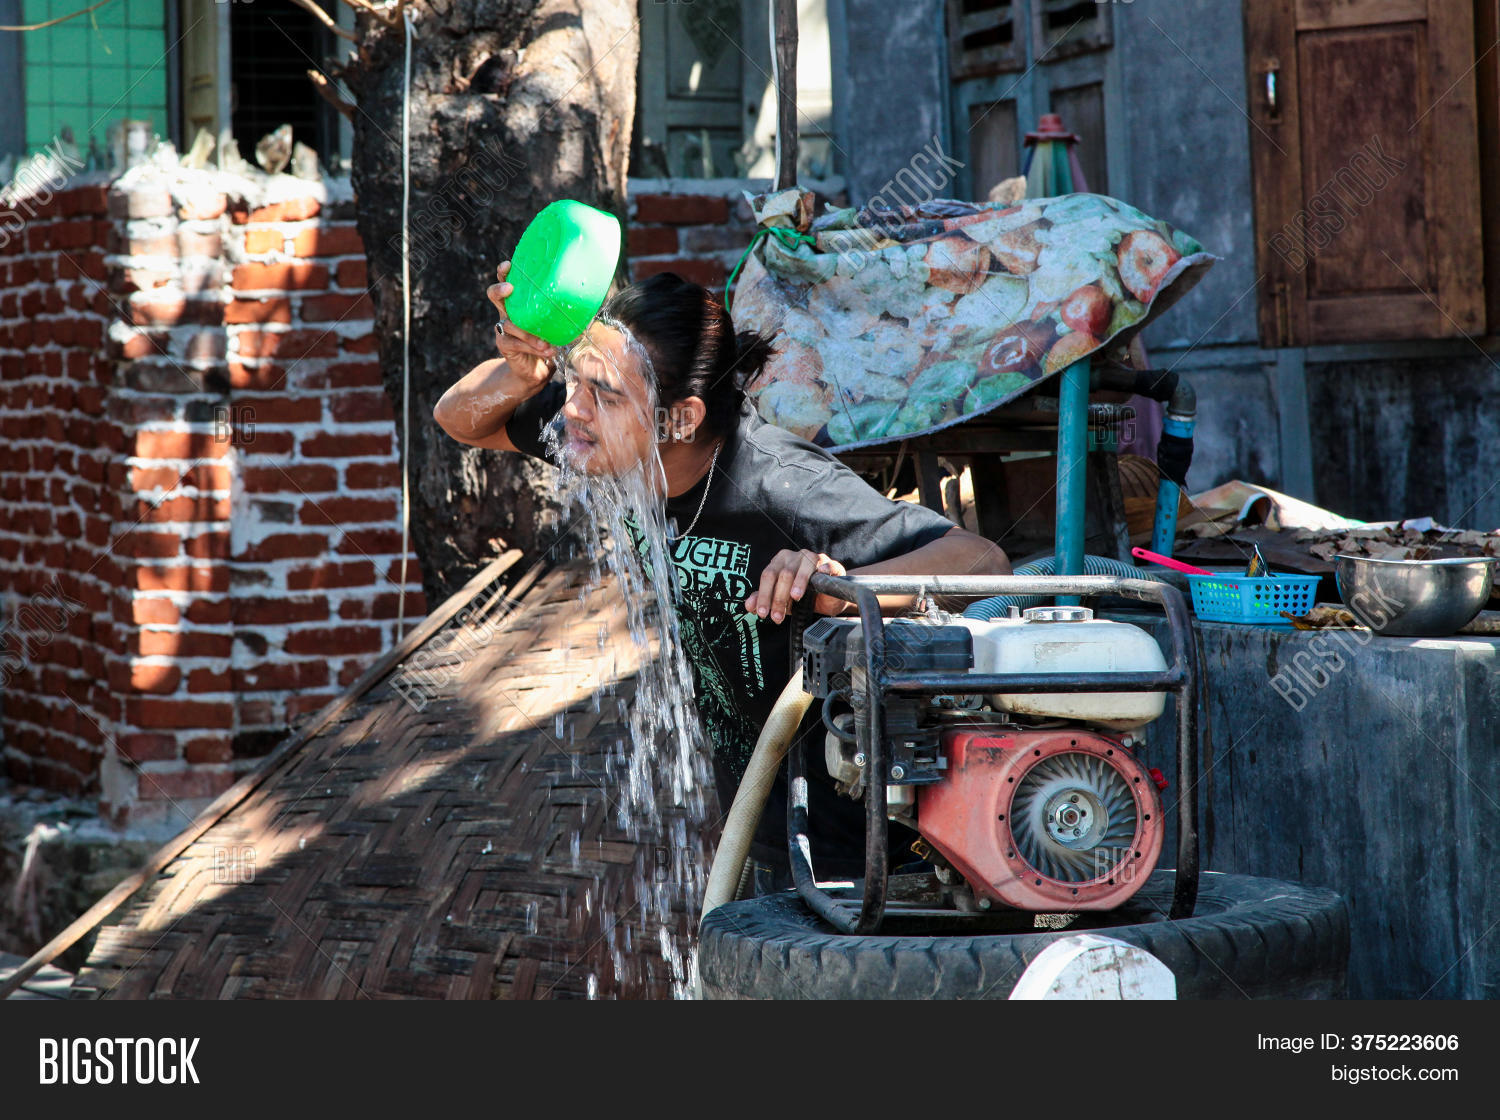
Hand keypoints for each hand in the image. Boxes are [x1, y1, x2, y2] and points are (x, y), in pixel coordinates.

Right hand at [487, 260, 559, 393]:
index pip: (508, 281)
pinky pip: (516, 343)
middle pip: (495, 295)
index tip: (509, 265)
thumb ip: (564, 315)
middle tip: (510, 288)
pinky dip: (532, 346)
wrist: (536, 371)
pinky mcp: (504, 345)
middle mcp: (507, 312)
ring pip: (511, 324)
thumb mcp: (556, 326)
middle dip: (500, 289)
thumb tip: (588, 306)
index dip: (504, 272)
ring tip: (545, 343)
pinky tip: (545, 350)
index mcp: (520, 303)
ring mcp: (504, 329)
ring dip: (529, 333)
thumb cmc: (549, 342)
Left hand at [745, 550, 847, 622]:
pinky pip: (826, 564)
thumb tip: (749, 605)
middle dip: (779, 597)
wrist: (828, 598)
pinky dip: (824, 568)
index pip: (767, 576)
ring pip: (801, 569)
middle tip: (777, 616)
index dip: (764, 595)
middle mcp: (794, 557)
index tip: (762, 612)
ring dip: (798, 584)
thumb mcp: (781, 600)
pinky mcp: (829, 564)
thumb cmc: (803, 596)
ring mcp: (812, 558)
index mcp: (779, 563)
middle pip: (782, 574)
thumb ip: (764, 600)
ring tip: (795, 597)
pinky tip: (821, 573)